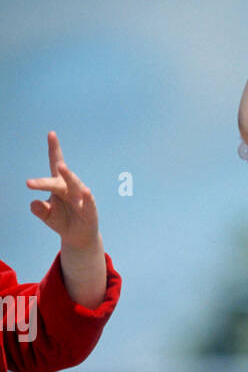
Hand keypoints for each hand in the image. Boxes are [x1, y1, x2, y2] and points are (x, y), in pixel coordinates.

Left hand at [26, 132, 99, 248]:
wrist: (77, 237)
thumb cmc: (61, 220)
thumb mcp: (47, 215)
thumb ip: (39, 209)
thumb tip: (33, 203)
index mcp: (59, 185)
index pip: (55, 164)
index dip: (54, 149)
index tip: (51, 134)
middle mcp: (70, 188)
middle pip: (59, 179)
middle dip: (50, 177)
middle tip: (38, 177)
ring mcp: (81, 198)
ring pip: (74, 185)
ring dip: (69, 176)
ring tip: (62, 168)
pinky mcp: (90, 210)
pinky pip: (88, 203)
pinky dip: (87, 197)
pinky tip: (85, 191)